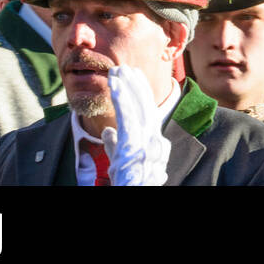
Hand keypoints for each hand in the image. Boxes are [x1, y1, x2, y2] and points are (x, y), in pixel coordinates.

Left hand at [101, 65, 170, 186]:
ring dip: (128, 86)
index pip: (149, 112)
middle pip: (147, 106)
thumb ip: (116, 146)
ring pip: (139, 107)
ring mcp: (147, 145)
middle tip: (127, 67)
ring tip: (118, 71)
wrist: (133, 196)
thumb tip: (108, 132)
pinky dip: (122, 98)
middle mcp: (155, 142)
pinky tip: (115, 85)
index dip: (142, 92)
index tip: (135, 76)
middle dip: (137, 85)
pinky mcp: (134, 148)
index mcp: (155, 145)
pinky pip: (127, 118)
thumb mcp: (121, 165)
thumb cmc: (128, 185)